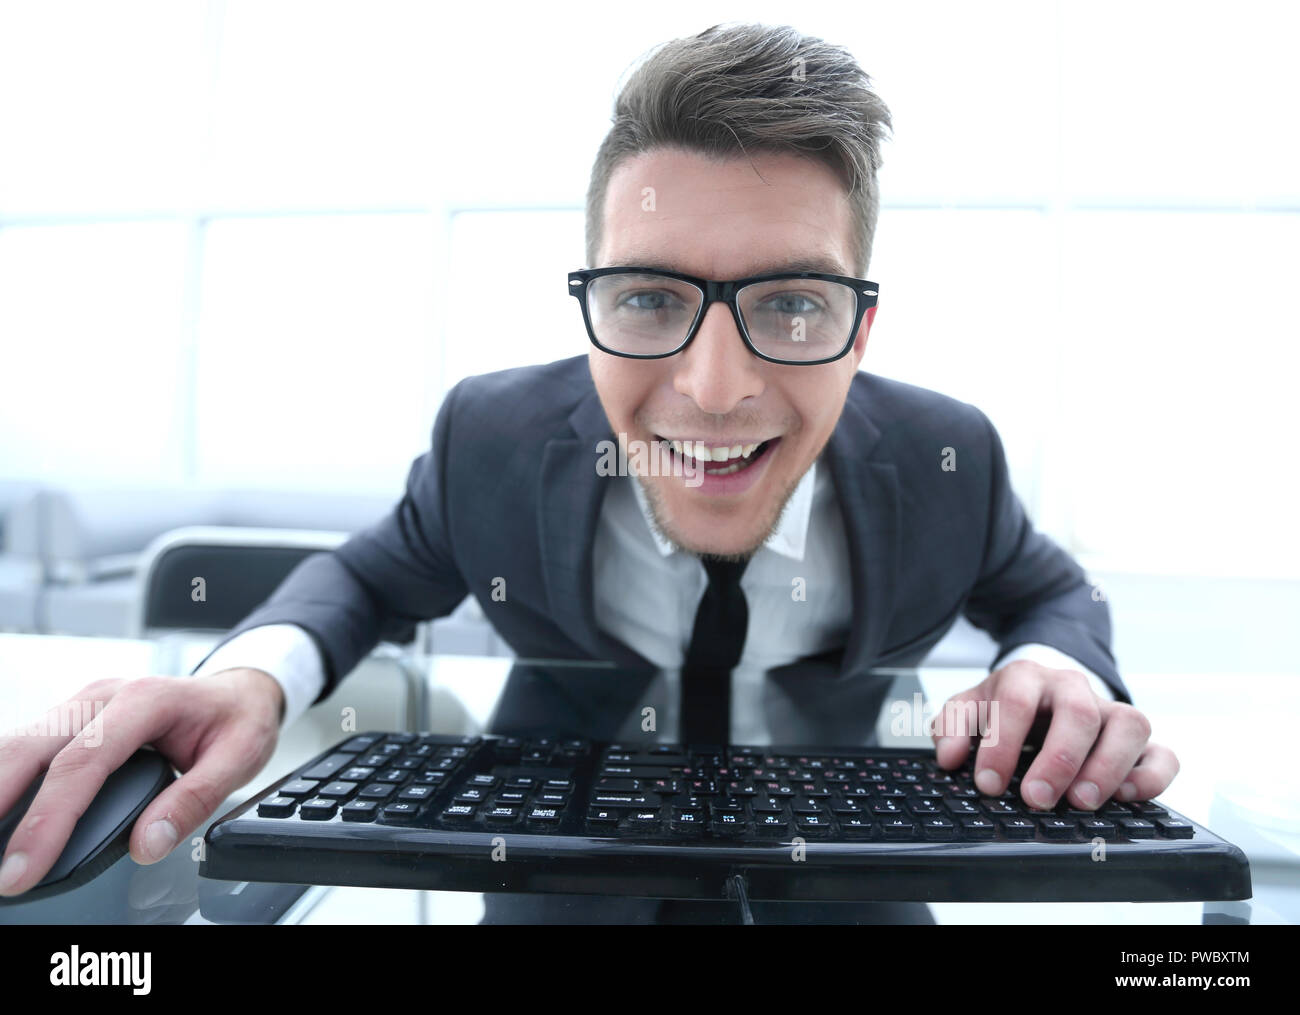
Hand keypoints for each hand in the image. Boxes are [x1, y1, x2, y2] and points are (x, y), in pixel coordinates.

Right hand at [0, 667, 282, 896]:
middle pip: (31, 748)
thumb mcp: (239, 758)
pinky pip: (25, 747)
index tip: (24, 867)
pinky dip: (6, 781)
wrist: (236, 690)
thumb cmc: (235, 720)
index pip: (84, 762)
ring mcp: (81, 704)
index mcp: (146, 700)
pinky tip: (2, 814)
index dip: (48, 819)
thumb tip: (147, 844)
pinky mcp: (68, 718)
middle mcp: (104, 695)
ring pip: (18, 743)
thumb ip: (194, 800)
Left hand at [930, 659, 1178, 809]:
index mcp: (1027, 678)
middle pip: (1077, 712)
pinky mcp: (1139, 742)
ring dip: (1108, 766)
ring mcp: (1110, 712)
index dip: (1002, 744)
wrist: (1040, 694)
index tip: (989, 784)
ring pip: (1129, 725)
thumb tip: (949, 758)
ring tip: (1081, 802)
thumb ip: (952, 727)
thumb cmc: (1004, 708)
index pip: (1015, 702)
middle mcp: (1074, 689)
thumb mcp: (970, 710)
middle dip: (1058, 759)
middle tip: (1037, 798)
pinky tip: (1127, 797)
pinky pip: (1163, 753)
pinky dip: (1152, 776)